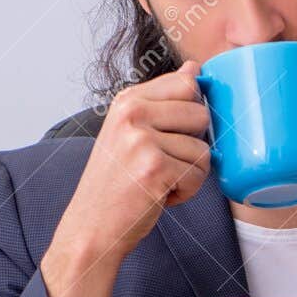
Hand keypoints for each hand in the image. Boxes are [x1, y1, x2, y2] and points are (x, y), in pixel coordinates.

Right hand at [39, 61, 210, 296]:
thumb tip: (194, 69)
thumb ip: (163, 100)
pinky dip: (185, 193)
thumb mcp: (132, 132)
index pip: (186, 84)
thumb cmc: (116, 183)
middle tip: (161, 163)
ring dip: (188, 173)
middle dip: (192, 145)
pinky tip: (158, 195)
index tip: (170, 135)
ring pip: (204, 149)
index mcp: (127, 100)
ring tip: (157, 181)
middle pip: (202, 114)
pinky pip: (199, 175)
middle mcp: (132, 114)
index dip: (189, 114)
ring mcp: (143, 140)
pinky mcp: (155, 168)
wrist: (92, 227)